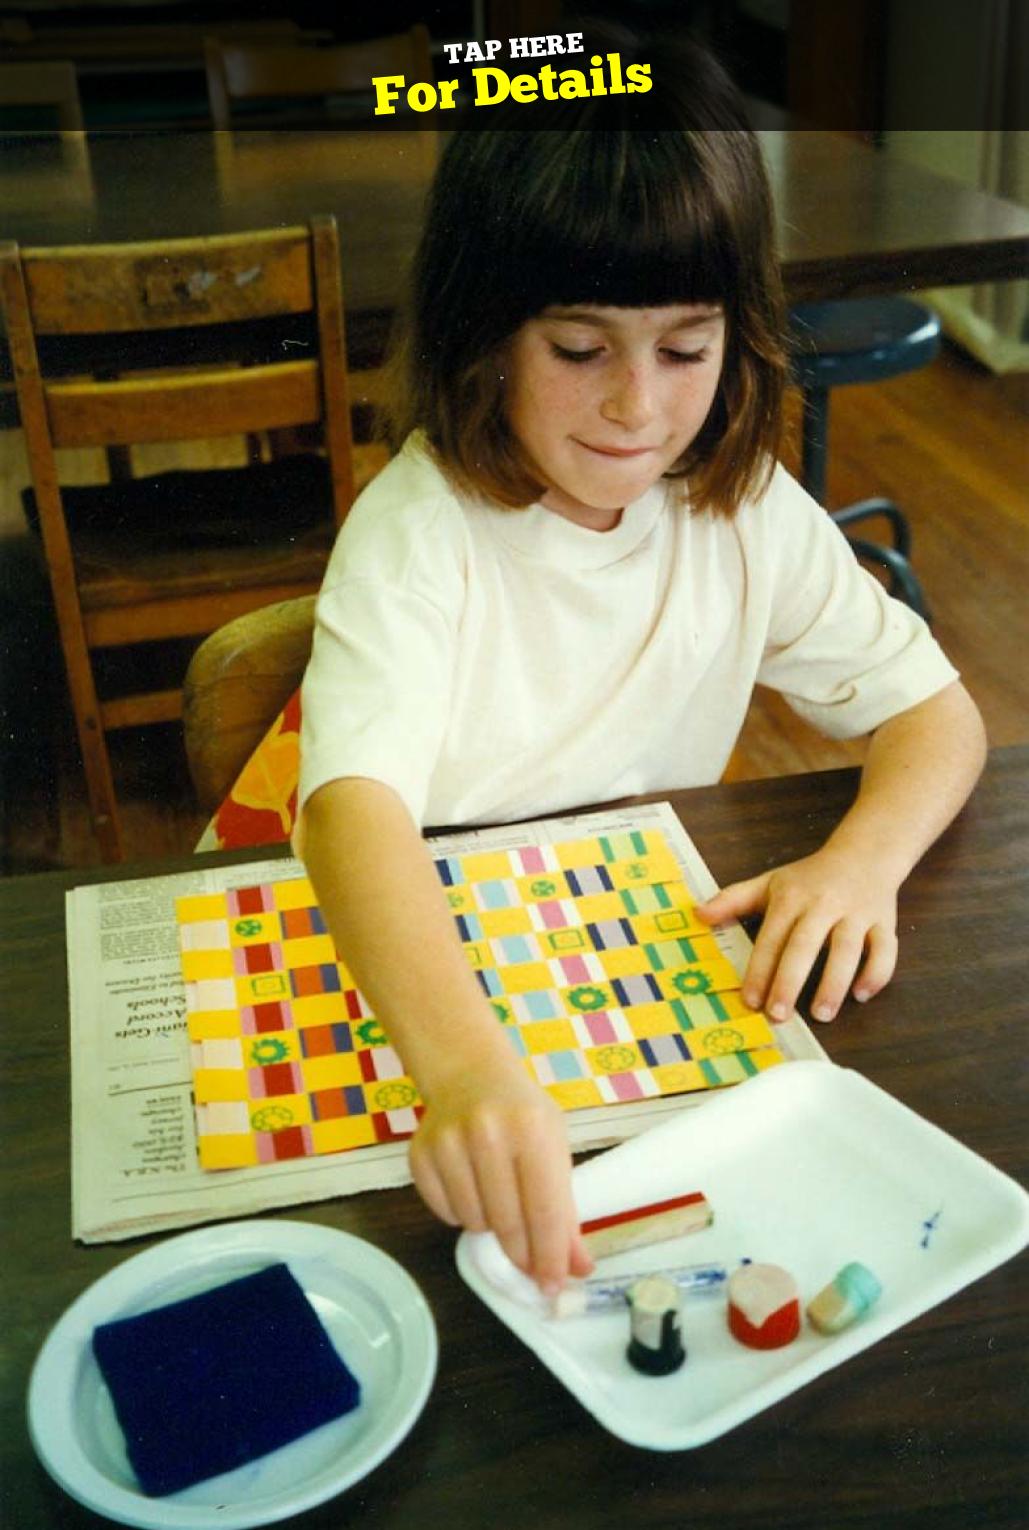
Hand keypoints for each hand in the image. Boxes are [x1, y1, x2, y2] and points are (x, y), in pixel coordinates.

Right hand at [408, 1061, 593, 1292]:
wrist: (470, 1073)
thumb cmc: (523, 1115)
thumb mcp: (554, 1149)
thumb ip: (565, 1211)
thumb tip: (577, 1269)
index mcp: (531, 1129)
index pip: (543, 1210)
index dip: (550, 1256)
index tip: (553, 1287)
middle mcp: (487, 1133)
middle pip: (507, 1223)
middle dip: (523, 1254)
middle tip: (531, 1267)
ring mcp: (447, 1143)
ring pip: (474, 1223)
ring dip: (491, 1226)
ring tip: (499, 1196)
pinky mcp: (419, 1155)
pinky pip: (445, 1214)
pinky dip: (462, 1213)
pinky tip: (471, 1186)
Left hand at [694, 846, 899, 1022]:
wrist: (865, 853)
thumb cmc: (811, 877)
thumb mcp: (770, 882)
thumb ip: (734, 900)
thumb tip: (697, 914)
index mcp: (793, 897)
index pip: (772, 937)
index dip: (760, 969)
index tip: (750, 1000)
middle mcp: (824, 905)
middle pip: (806, 945)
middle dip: (790, 981)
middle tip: (778, 1015)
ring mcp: (857, 913)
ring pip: (848, 950)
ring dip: (835, 983)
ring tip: (821, 1015)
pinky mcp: (885, 922)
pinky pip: (885, 949)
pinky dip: (876, 973)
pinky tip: (862, 995)